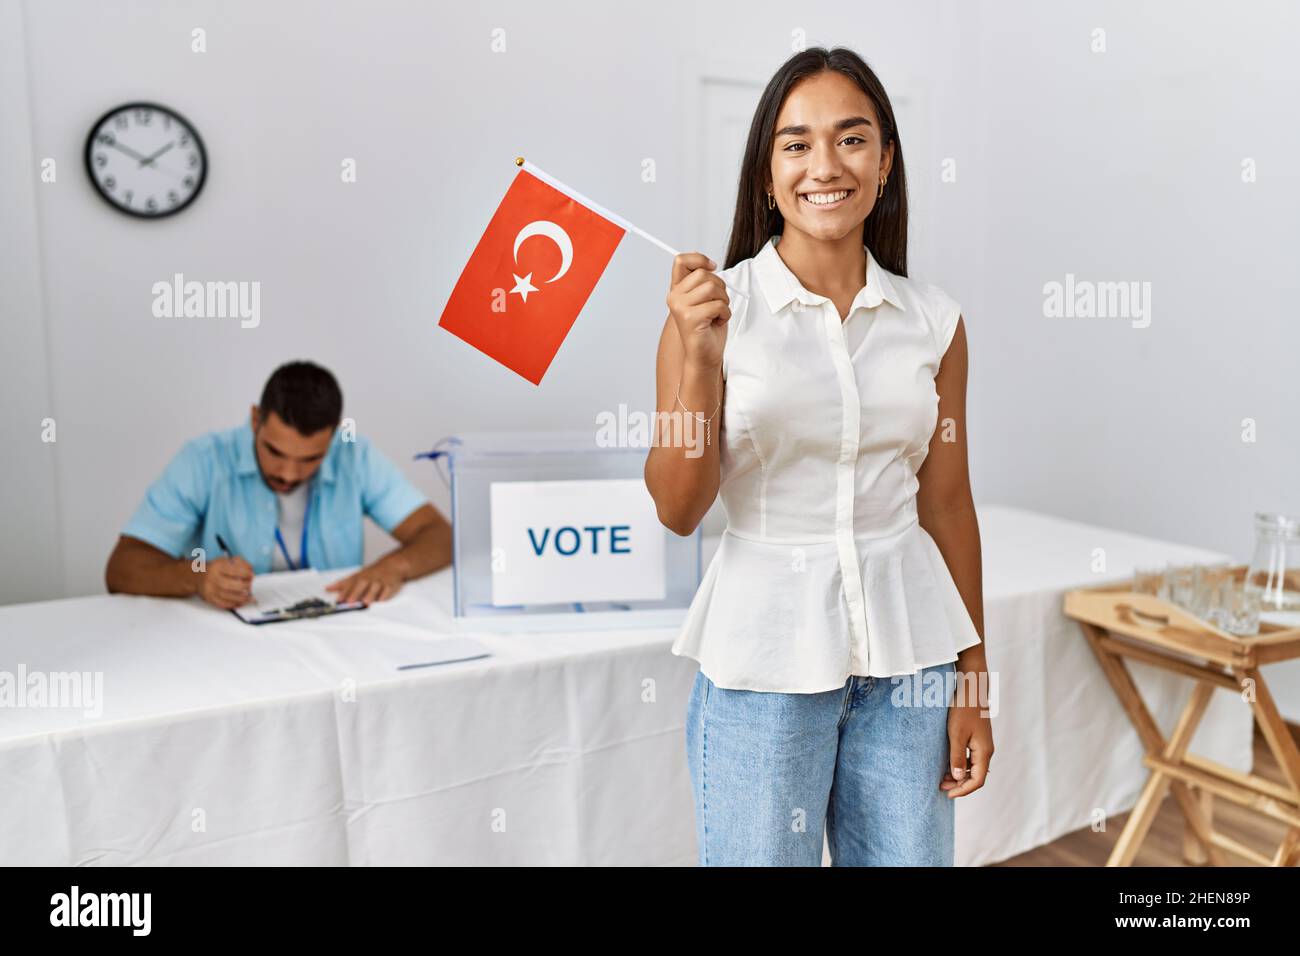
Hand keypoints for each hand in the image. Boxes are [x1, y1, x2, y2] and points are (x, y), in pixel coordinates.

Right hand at [197, 556, 253, 608]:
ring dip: (242, 598)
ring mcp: (210, 590)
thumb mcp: (227, 560)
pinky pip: (223, 604)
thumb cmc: (216, 568)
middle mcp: (212, 578)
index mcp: (217, 567)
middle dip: (244, 586)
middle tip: (250, 586)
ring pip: (228, 597)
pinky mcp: (209, 598)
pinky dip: (234, 604)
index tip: (251, 575)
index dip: (245, 574)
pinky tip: (241, 602)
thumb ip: (241, 563)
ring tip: (249, 597)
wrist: (197, 576)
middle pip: (230, 585)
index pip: (234, 571)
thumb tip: (250, 571)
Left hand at [325, 563, 403, 604]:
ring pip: (375, 587)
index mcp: (360, 577)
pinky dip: (385, 594)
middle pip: (361, 584)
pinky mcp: (390, 585)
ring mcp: (380, 582)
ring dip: (370, 594)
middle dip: (355, 592)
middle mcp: (369, 579)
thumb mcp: (356, 577)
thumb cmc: (371, 574)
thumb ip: (342, 584)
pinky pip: (388, 590)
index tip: (338, 599)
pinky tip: (381, 600)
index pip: (350, 584)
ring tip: (365, 602)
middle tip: (349, 601)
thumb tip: (327, 589)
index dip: (343, 592)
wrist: (391, 565)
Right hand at [666, 252, 729, 370]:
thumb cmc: (707, 328)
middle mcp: (674, 297)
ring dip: (723, 301)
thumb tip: (709, 264)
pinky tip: (716, 323)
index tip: (713, 267)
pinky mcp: (690, 318)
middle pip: (704, 274)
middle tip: (719, 303)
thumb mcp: (704, 299)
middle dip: (720, 287)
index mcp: (677, 290)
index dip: (699, 259)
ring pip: (712, 288)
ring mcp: (680, 307)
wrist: (704, 355)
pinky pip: (717, 305)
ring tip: (718, 314)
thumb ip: (703, 282)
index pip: (681, 260)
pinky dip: (724, 314)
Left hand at [941, 676, 993, 798]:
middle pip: (976, 776)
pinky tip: (948, 765)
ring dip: (959, 776)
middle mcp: (986, 751)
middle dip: (960, 785)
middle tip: (941, 787)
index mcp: (984, 752)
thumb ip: (957, 757)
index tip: (948, 794)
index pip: (977, 780)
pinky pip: (971, 759)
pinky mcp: (978, 739)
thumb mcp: (956, 734)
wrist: (971, 689)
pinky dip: (961, 765)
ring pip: (973, 768)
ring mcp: (983, 745)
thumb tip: (958, 779)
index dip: (963, 790)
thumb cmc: (963, 710)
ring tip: (942, 778)